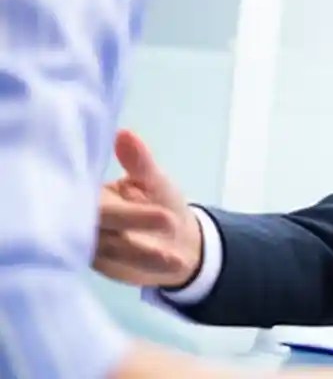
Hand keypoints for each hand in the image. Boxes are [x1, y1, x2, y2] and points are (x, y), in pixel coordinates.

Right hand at [93, 130, 202, 288]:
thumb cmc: (162, 202)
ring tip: (178, 252)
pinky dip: (149, 265)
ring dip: (145, 251)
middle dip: (133, 217)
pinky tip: (174, 263)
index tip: (131, 185)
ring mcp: (92, 244)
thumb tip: (123, 133)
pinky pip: (124, 266)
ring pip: (113, 247)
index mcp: (94, 192)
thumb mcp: (154, 180)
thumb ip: (139, 161)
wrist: (179, 242)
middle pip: (101, 218)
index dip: (106, 189)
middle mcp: (86, 218)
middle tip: (168, 219)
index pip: (89, 189)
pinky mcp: (104, 266)